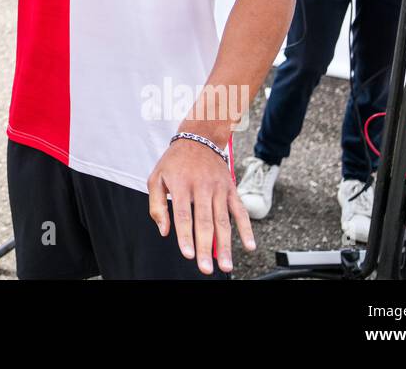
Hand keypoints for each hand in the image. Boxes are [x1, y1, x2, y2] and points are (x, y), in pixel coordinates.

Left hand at [147, 137, 254, 274]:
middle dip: (206, 247)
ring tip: (225, 265)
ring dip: (225, 245)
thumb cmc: (174, 162)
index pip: (184, 214)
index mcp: (181, 184)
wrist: (198, 138)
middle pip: (205, 221)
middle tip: (206, 268)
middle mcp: (202, 187)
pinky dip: (246, 229)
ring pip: (223, 220)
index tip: (187, 254)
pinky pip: (240, 211)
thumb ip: (156, 205)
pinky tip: (249, 246)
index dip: (186, 235)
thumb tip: (164, 231)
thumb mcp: (156, 178)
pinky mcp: (231, 189)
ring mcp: (219, 188)